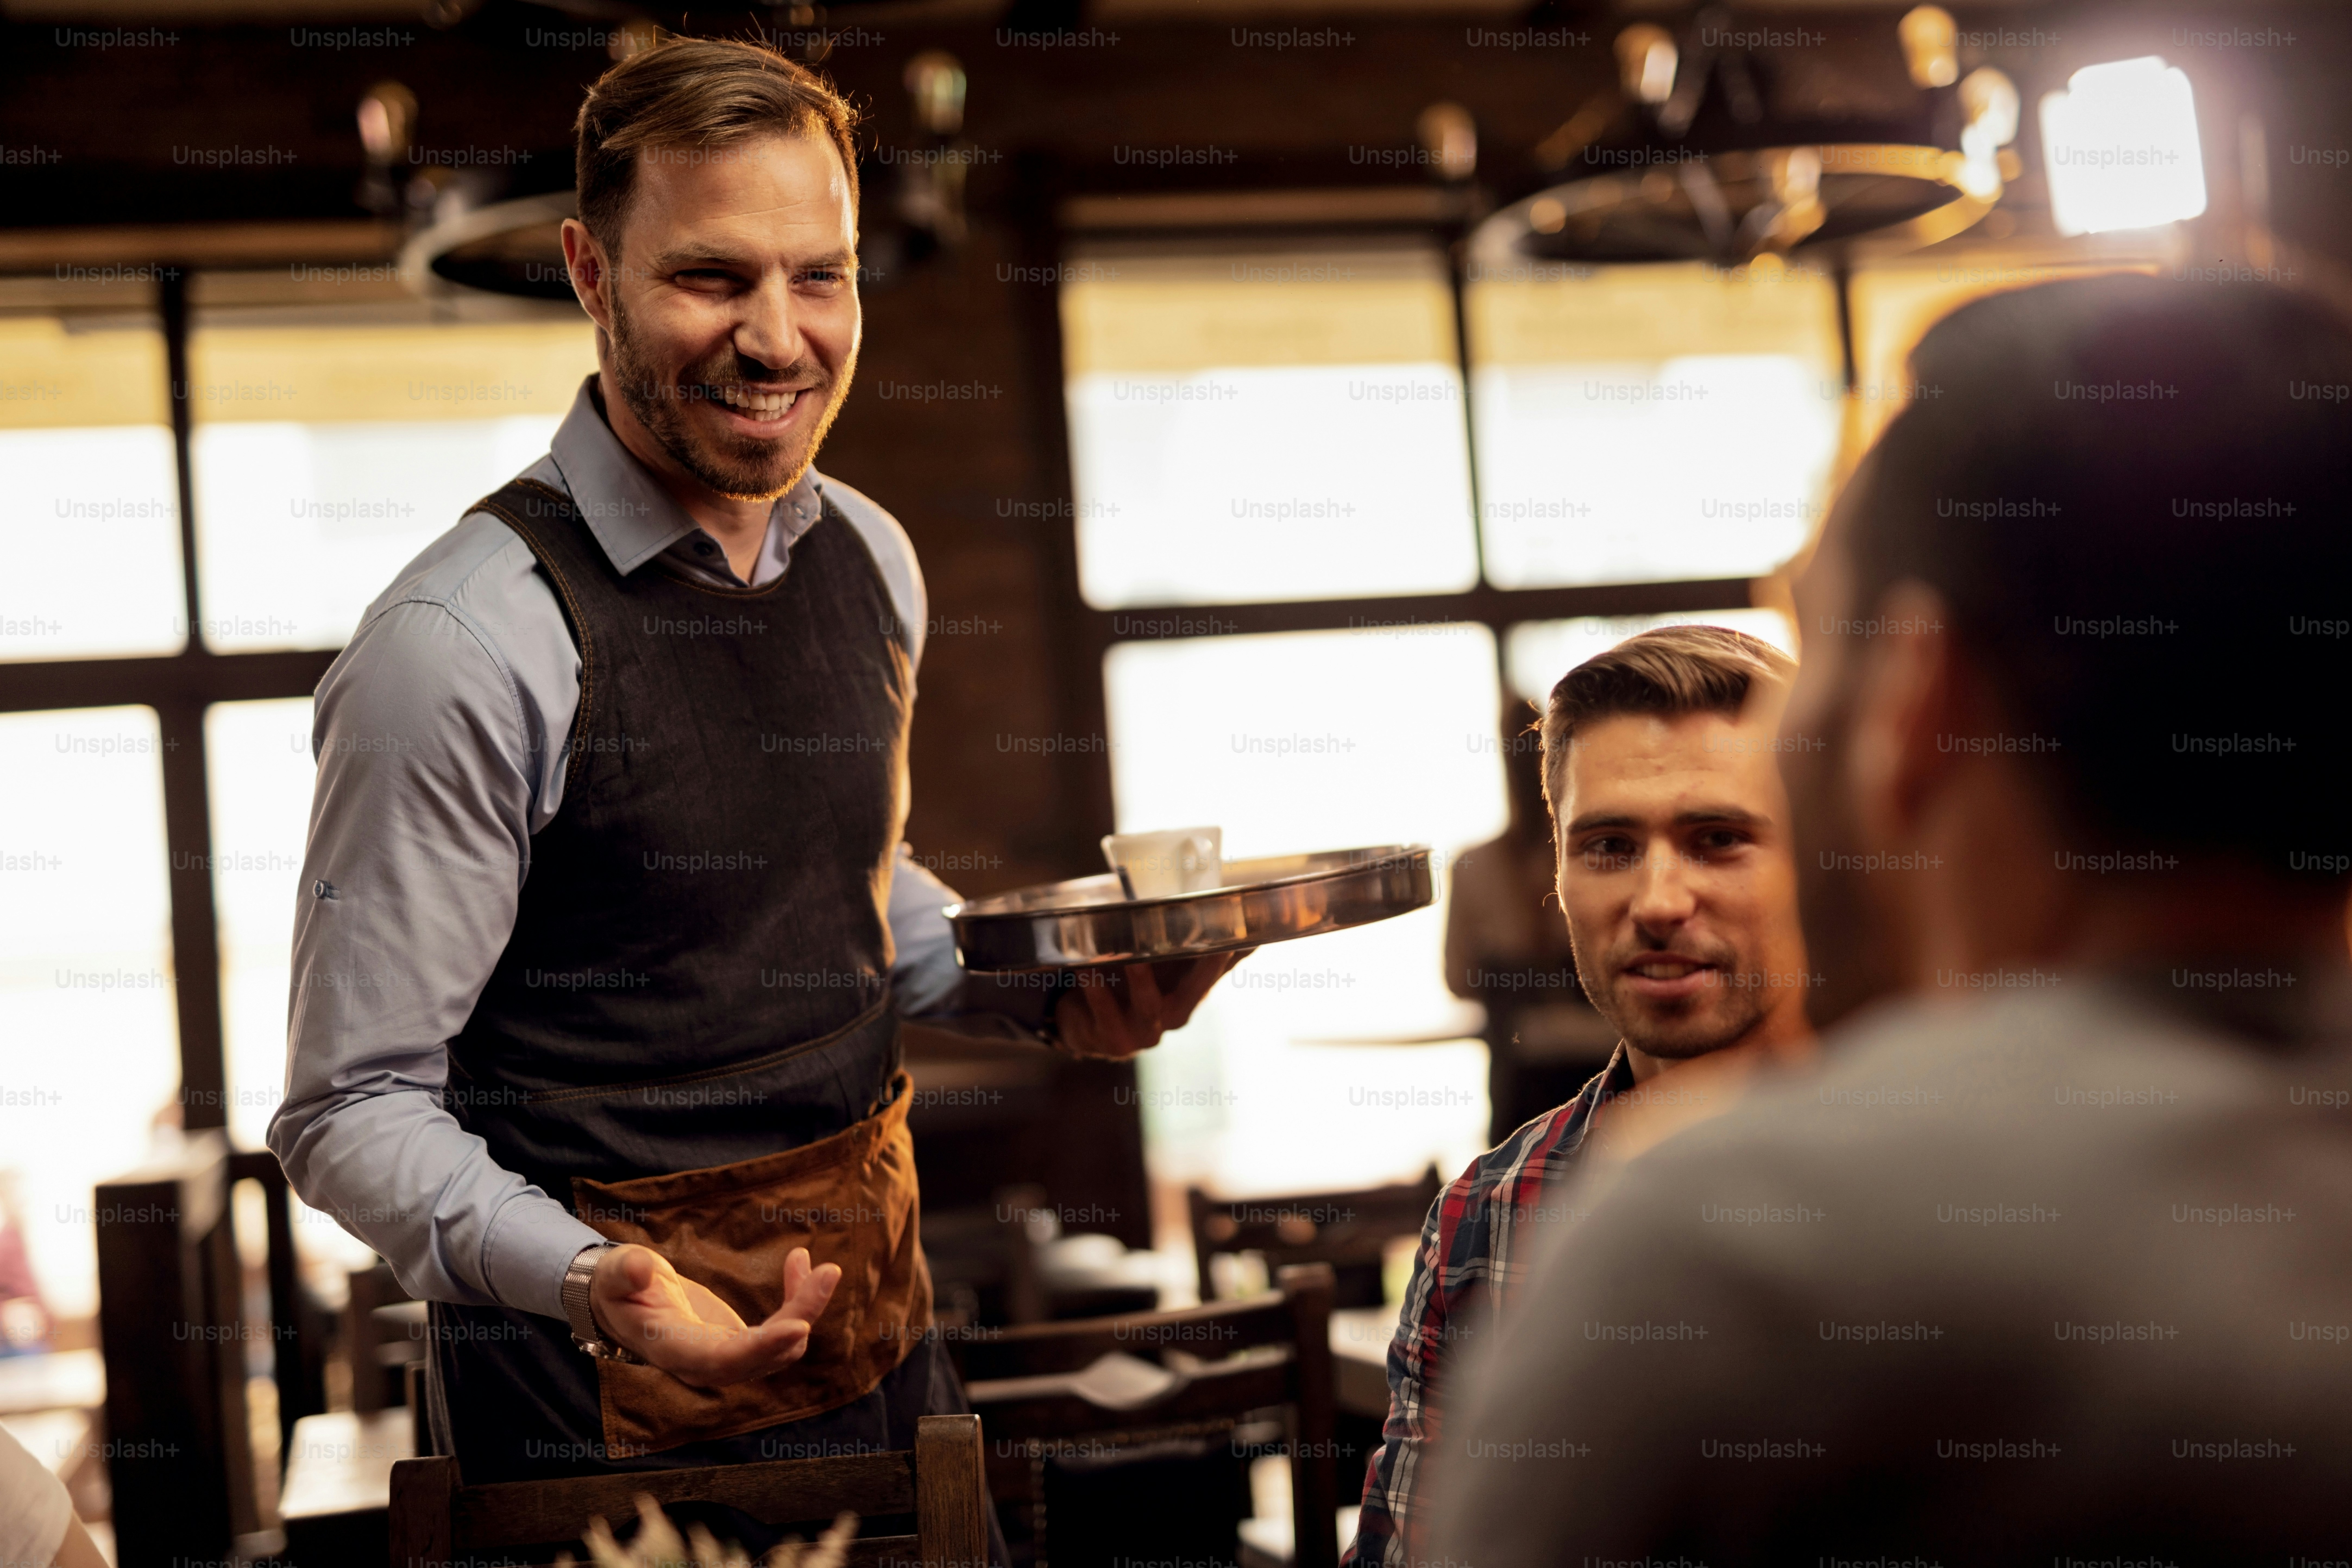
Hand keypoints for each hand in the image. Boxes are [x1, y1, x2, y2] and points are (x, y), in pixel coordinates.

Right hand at [589, 1242, 839, 1389]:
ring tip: (824, 1267)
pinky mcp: (741, 1343)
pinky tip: (800, 1263)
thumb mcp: (614, 1274)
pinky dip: (796, 1299)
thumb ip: (624, 1273)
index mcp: (672, 1350)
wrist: (625, 1299)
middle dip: (800, 1317)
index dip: (761, 1349)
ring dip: (806, 1307)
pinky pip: (779, 1329)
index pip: (721, 1361)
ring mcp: (726, 1356)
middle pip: (761, 1355)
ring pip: (779, 1345)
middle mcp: (703, 1363)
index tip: (799, 1327)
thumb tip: (640, 1270)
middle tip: (828, 1274)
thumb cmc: (617, 1285)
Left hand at [1052, 950, 1251, 1058]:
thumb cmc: (1131, 992)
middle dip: (1206, 968)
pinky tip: (1086, 966)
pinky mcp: (1112, 1039)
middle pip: (1195, 991)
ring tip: (1134, 952)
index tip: (1247, 932)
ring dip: (1141, 976)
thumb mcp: (1163, 972)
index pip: (1216, 972)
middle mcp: (1173, 1018)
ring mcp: (1144, 1033)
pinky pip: (1104, 1012)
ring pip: (1149, 1004)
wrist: (1086, 1029)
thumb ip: (1196, 955)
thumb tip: (1240, 930)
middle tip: (1214, 942)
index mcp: (1189, 997)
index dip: (1230, 955)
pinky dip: (1095, 988)